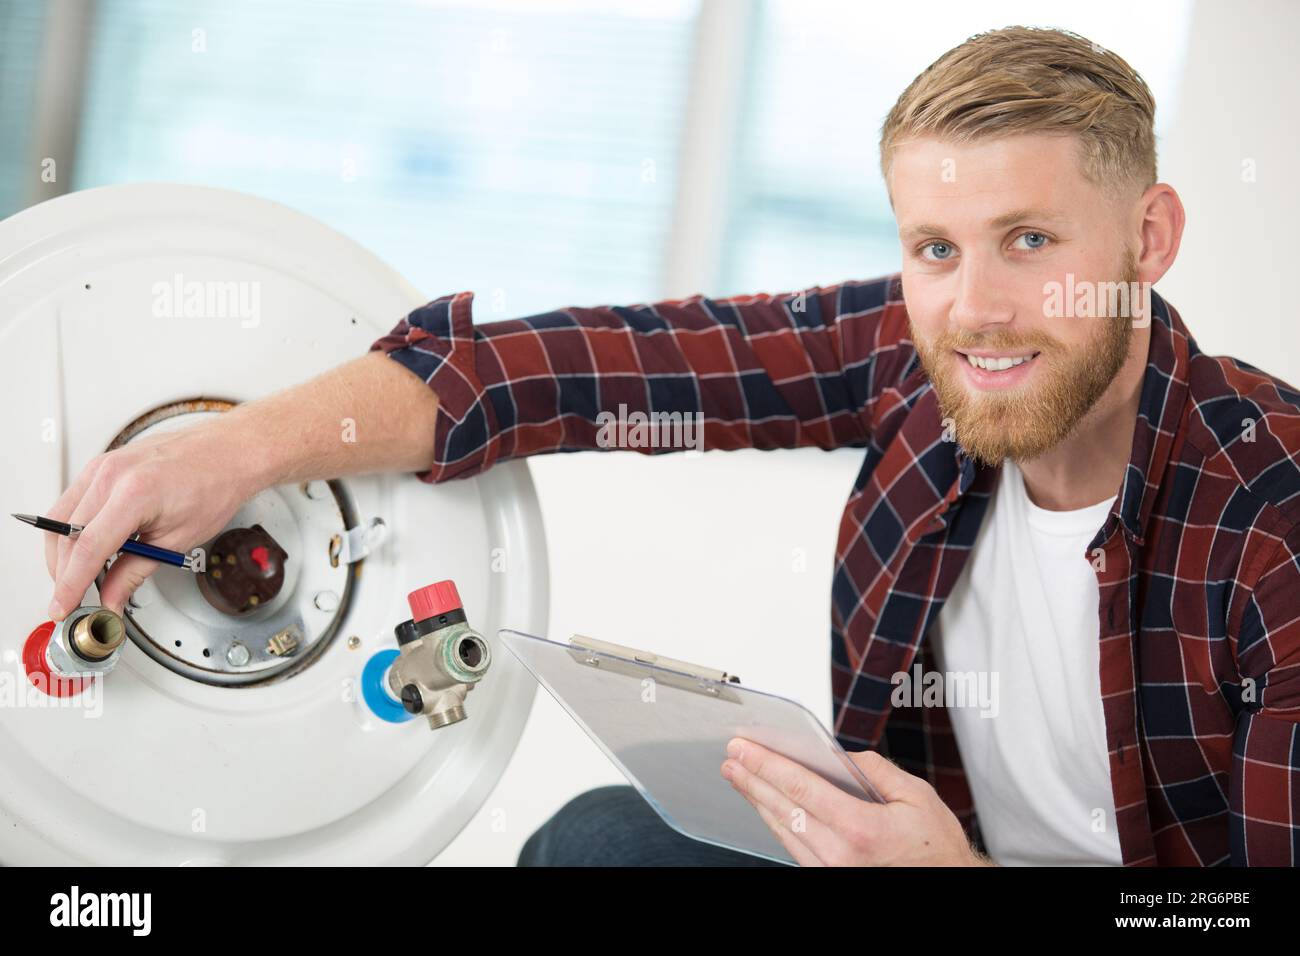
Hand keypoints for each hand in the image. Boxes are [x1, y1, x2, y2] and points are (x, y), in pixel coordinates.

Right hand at [45, 416, 263, 618]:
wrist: (227, 453)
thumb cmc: (214, 487)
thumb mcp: (177, 540)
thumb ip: (135, 572)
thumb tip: (112, 598)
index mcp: (134, 493)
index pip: (87, 549)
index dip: (70, 584)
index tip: (63, 606)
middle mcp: (112, 474)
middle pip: (66, 536)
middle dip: (64, 573)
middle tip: (73, 598)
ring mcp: (103, 465)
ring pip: (59, 519)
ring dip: (62, 553)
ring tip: (77, 577)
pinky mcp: (102, 464)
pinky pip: (70, 501)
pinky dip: (70, 528)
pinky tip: (84, 547)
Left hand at [721, 737, 993, 865]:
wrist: (948, 886)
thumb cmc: (937, 849)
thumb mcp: (917, 797)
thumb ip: (877, 770)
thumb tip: (842, 756)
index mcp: (860, 828)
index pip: (800, 786)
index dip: (767, 764)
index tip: (745, 747)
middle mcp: (839, 853)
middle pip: (782, 807)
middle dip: (752, 779)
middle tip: (732, 758)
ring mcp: (831, 871)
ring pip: (783, 830)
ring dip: (758, 802)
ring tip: (741, 779)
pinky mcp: (828, 879)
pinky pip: (794, 848)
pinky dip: (777, 824)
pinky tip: (768, 809)